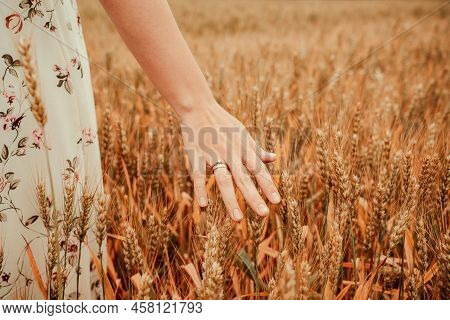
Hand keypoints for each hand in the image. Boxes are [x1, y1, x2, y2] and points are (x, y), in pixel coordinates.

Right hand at [180, 100, 280, 220]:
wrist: (198, 107)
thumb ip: (256, 149)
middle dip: (254, 196)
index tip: (277, 201)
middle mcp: (230, 152)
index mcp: (243, 148)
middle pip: (243, 178)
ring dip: (230, 199)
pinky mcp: (196, 155)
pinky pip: (198, 175)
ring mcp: (213, 154)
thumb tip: (274, 158)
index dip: (268, 185)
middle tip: (264, 214)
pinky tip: (203, 205)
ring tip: (238, 219)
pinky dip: (200, 189)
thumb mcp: (242, 133)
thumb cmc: (222, 122)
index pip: (258, 169)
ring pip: (223, 180)